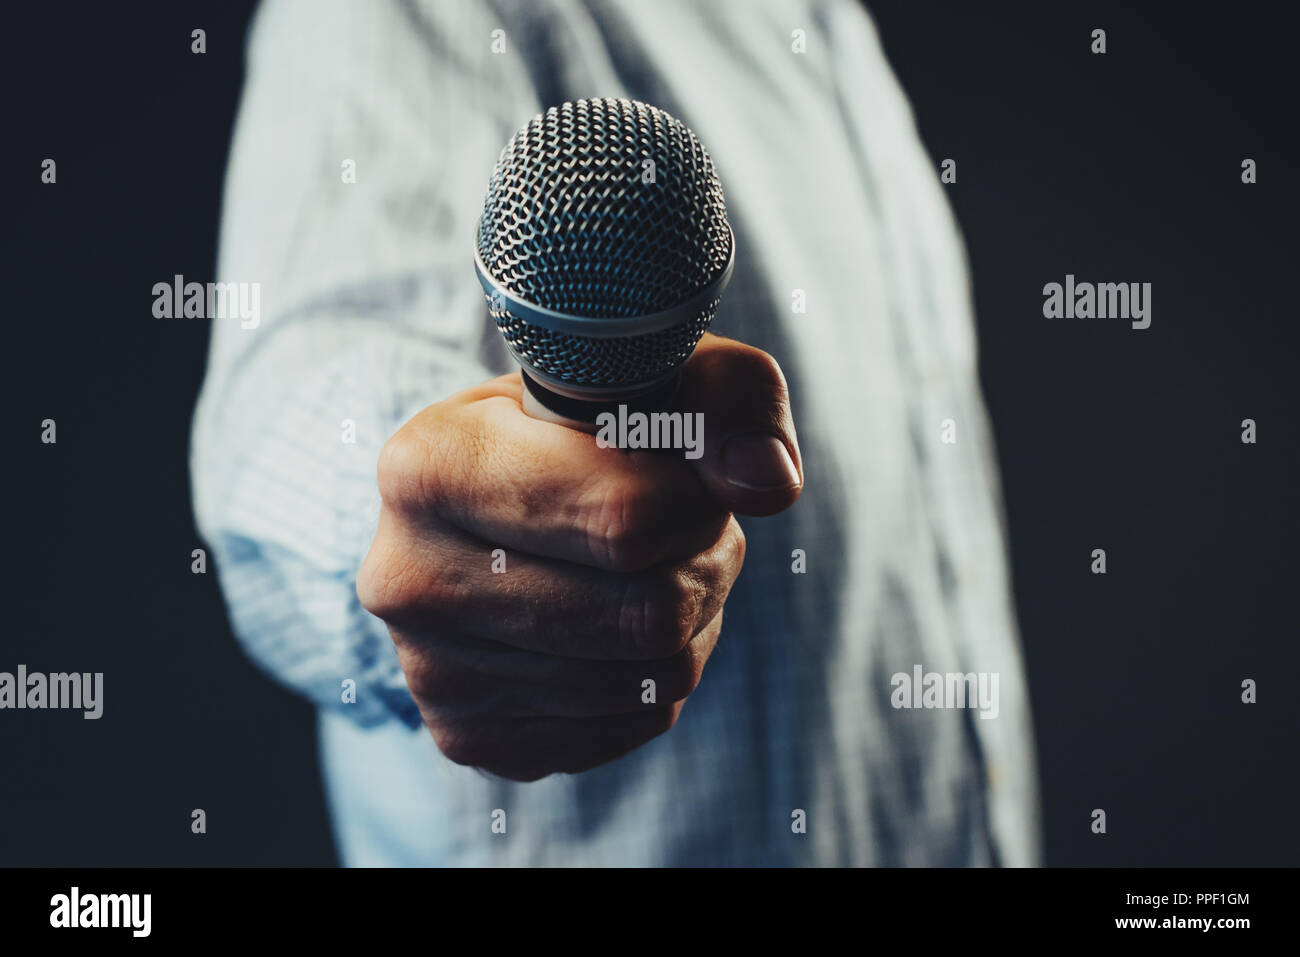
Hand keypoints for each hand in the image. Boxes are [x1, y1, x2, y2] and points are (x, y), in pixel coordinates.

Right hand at [357, 334, 802, 780]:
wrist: (489, 504)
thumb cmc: (576, 429)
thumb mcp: (645, 373)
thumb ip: (729, 398)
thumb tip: (769, 481)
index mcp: (429, 467)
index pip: (626, 517)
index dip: (696, 500)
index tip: (691, 470)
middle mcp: (407, 578)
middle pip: (647, 611)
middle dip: (701, 563)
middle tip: (687, 525)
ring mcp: (434, 673)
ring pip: (653, 675)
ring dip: (690, 617)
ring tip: (655, 563)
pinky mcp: (472, 735)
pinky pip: (634, 723)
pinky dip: (657, 672)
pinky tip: (620, 620)